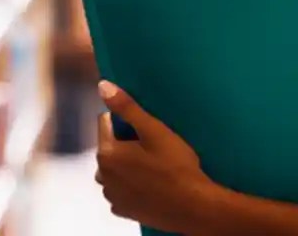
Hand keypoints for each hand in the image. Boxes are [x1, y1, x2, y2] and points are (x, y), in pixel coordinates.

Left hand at [94, 80, 217, 232]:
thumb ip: (127, 108)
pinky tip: (151, 185)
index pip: (105, 122)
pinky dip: (130, 186)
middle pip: (109, 147)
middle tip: (153, 150)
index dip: (126, 122)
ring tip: (154, 168)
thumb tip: (102, 86)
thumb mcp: (155, 131)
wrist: (194, 208)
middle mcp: (102, 175)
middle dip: (125, 145)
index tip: (146, 131)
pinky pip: (121, 190)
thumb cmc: (176, 167)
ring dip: (126, 166)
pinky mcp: (122, 210)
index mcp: (106, 153)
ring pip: (114, 169)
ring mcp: (112, 195)